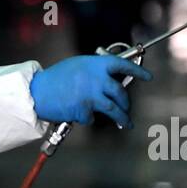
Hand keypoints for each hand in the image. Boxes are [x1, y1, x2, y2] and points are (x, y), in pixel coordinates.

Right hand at [28, 54, 152, 128]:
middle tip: (126, 108)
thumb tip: (110, 81)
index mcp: (97, 64)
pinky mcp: (85, 110)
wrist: (38, 91)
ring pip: (115, 110)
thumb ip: (95, 72)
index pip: (124, 65)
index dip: (138, 71)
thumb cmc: (56, 78)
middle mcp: (98, 79)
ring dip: (122, 118)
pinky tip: (80, 114)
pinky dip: (88, 118)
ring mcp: (92, 96)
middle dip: (126, 103)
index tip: (148, 77)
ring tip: (126, 123)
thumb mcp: (79, 66)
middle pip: (121, 93)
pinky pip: (93, 118)